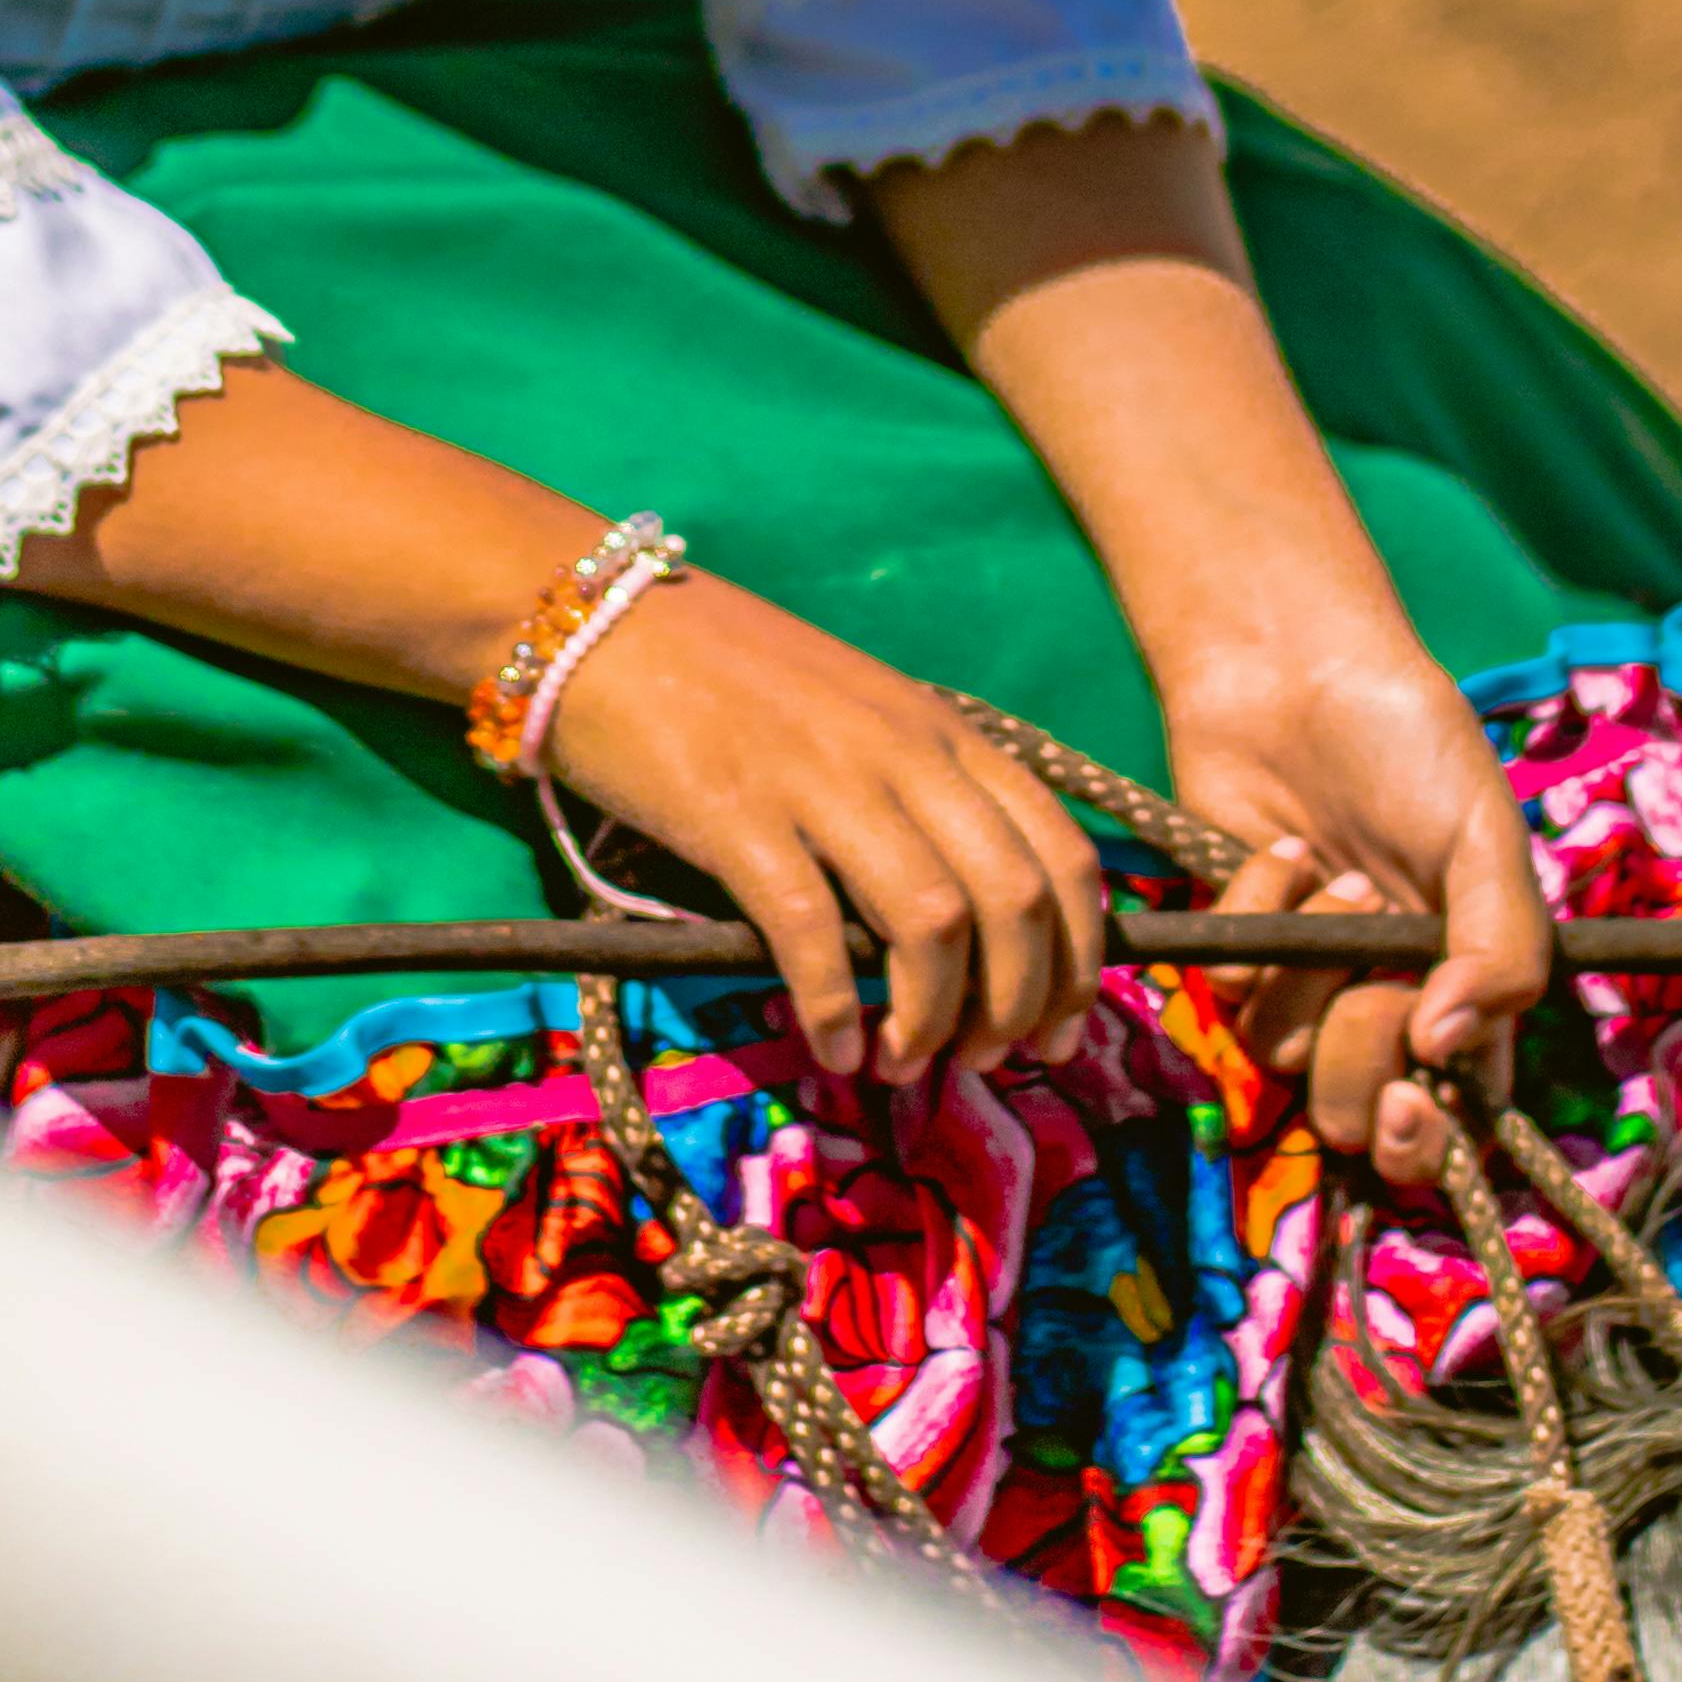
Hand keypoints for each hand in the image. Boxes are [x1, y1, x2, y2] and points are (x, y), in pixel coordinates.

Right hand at [549, 577, 1107, 1088]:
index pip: (1062, 853)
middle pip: (1017, 899)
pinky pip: (814, 930)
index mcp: (943, 733)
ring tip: (906, 1064)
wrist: (601, 617)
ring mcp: (823, 781)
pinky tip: (833, 1048)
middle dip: (1021, 1004)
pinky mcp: (738, 814)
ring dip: (934, 1019)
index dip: (1080, 960)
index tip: (1059, 1032)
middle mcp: (904, 753)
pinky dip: (834, 1008)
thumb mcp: (858, 716)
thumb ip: (915, 792)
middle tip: (987, 1062)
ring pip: (935, 923)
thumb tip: (964, 916)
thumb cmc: (728, 675)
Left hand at [1153, 641, 1550, 1179]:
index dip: (1425, 1147)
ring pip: (1283, 1055)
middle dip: (1357, 1064)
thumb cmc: (1412, 745)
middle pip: (1353, 1115)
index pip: (1451, 1122)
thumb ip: (1499, 947)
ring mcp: (1304, 978)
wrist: (1298, 667)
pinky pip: (1229, 984)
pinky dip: (1260, 914)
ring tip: (1343, 879)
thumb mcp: (1485, 836)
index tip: (1407, 1108)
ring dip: (1314, 966)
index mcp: (1467, 992)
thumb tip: (1445, 1052)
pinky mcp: (1236, 943)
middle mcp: (1385, 1000)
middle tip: (1374, 992)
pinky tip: (1284, 851)